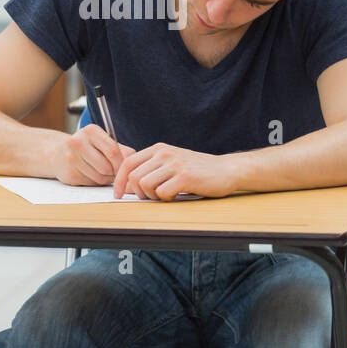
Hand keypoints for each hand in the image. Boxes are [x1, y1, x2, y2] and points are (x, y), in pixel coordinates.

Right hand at [54, 125, 135, 185]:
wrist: (58, 153)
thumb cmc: (89, 148)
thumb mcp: (105, 143)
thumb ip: (123, 150)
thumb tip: (134, 162)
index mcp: (90, 131)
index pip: (113, 151)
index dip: (121, 163)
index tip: (123, 167)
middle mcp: (77, 142)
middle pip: (107, 166)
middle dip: (114, 172)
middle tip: (113, 171)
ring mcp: (70, 158)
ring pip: (100, 177)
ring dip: (106, 178)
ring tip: (102, 172)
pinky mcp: (68, 173)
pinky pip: (91, 183)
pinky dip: (95, 182)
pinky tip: (91, 174)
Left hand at [113, 143, 236, 200]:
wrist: (228, 170)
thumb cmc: (200, 170)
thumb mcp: (173, 162)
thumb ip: (152, 168)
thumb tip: (128, 185)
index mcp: (159, 148)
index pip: (127, 163)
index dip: (119, 181)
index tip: (119, 194)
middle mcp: (165, 153)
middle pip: (134, 176)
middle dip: (138, 192)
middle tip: (151, 197)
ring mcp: (175, 164)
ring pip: (145, 185)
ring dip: (152, 196)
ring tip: (165, 196)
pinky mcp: (185, 177)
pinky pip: (162, 192)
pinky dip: (166, 199)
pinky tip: (176, 195)